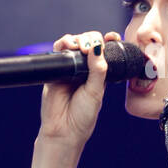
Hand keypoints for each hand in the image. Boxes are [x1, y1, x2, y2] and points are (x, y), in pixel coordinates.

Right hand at [38, 30, 122, 145]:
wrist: (63, 130)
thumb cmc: (83, 115)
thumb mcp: (96, 92)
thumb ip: (98, 70)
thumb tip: (98, 47)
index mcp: (98, 74)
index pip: (104, 51)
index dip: (108, 41)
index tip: (112, 36)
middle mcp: (84, 69)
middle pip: (88, 43)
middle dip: (91, 39)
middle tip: (91, 47)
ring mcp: (69, 68)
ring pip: (73, 44)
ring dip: (77, 39)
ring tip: (81, 46)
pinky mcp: (55, 70)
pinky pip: (58, 51)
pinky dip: (63, 44)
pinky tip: (69, 46)